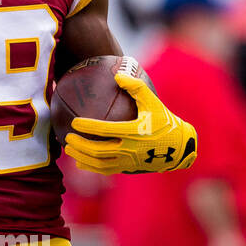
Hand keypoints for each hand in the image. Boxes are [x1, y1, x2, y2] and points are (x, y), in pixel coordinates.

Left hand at [64, 67, 197, 174]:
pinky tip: (80, 162)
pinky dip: (91, 167)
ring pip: (99, 163)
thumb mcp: (153, 102)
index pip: (105, 130)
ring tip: (69, 150)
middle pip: (98, 151)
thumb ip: (136, 87)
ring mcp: (128, 162)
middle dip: (80, 145)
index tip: (74, 122)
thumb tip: (117, 74)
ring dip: (82, 157)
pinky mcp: (128, 169)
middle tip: (67, 137)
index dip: (88, 127)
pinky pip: (105, 170)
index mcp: (134, 132)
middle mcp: (130, 149)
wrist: (179, 147)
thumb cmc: (164, 121)